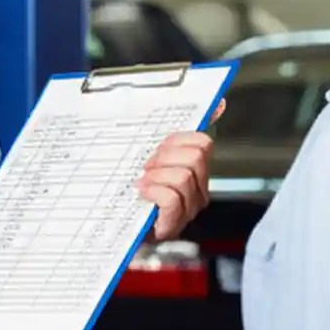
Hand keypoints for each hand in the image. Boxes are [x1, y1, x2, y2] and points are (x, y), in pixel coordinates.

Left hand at [133, 98, 223, 240]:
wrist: (112, 221)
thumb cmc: (133, 185)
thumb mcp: (151, 152)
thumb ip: (176, 132)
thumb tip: (217, 104)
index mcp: (194, 169)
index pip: (203, 143)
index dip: (175, 141)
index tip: (157, 149)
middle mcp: (197, 189)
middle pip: (195, 158)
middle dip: (165, 158)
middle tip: (147, 168)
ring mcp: (187, 209)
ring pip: (183, 177)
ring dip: (156, 177)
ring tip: (143, 183)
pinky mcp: (173, 224)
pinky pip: (172, 199)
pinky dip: (153, 192)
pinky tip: (142, 193)